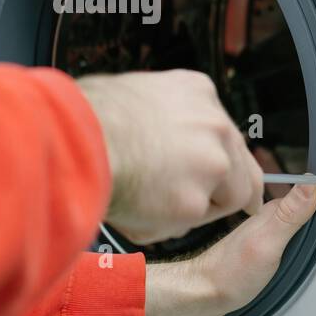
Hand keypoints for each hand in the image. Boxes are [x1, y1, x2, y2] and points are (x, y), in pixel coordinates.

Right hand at [77, 70, 262, 244]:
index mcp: (198, 91)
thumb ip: (162, 115)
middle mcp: (213, 124)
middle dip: (234, 189)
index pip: (227, 131)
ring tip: (153, 204)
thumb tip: (160, 133)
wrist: (71, 140)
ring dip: (194, 207)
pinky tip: (136, 212)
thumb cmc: (87, 118)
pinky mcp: (193, 201)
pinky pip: (189, 222)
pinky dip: (164, 225)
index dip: (228, 157)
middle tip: (245, 207)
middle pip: (241, 165)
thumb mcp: (136, 94)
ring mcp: (209, 162)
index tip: (236, 172)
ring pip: (223, 198)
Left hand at [144, 182, 315, 315]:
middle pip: (302, 202)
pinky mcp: (259, 244)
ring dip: (307, 219)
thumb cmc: (230, 271)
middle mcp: (265, 215)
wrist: (204, 293)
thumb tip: (313, 183)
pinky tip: (299, 245)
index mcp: (270, 209)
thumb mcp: (267, 243)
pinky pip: (284, 232)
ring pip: (293, 216)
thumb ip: (290, 214)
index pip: (307, 190)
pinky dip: (295, 235)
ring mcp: (262, 229)